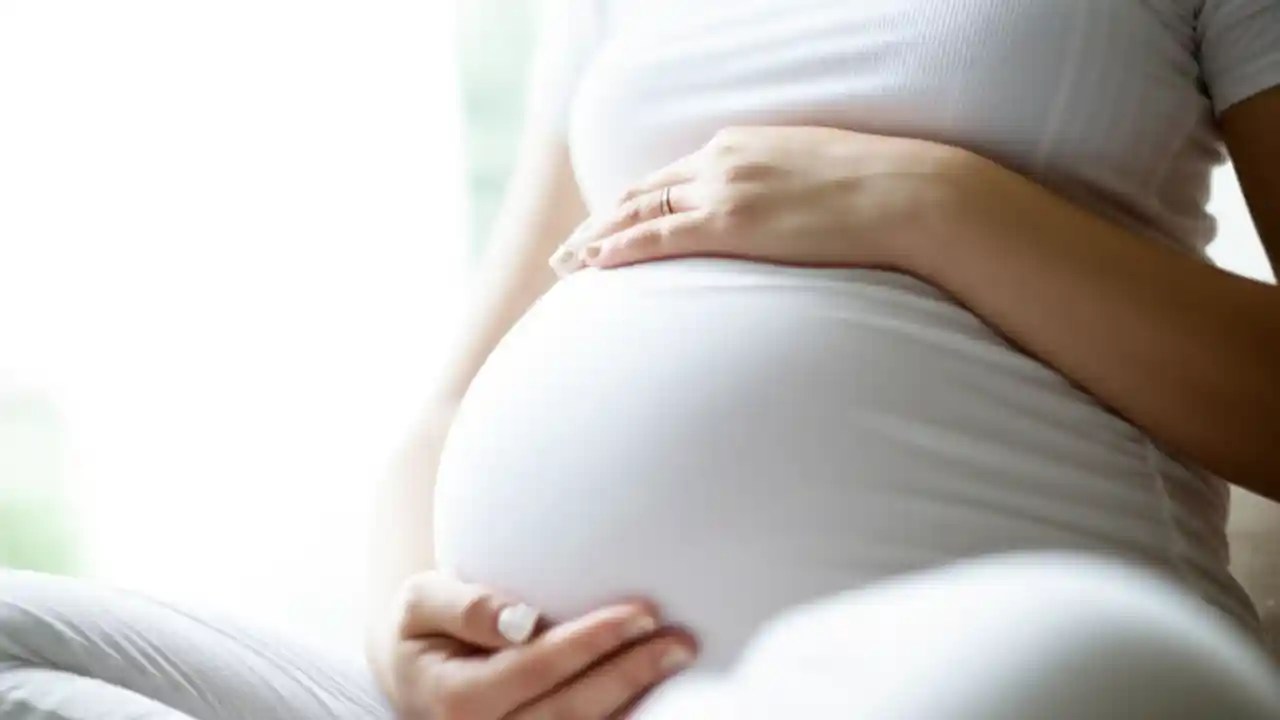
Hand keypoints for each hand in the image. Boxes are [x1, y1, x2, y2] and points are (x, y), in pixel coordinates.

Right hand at [389, 570, 697, 719]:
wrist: (409, 679)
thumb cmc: (422, 630)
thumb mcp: (421, 603)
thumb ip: (464, 606)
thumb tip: (520, 620)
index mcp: (455, 701)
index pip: (537, 668)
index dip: (593, 642)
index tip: (642, 614)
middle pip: (571, 710)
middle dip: (629, 673)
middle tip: (680, 641)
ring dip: (633, 698)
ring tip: (674, 660)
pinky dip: (619, 719)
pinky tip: (653, 694)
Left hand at [549, 126, 967, 274]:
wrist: (908, 192)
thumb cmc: (878, 192)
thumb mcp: (814, 178)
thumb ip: (779, 192)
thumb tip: (773, 220)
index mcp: (741, 145)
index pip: (670, 177)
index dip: (633, 203)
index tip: (609, 225)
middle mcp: (722, 160)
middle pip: (642, 191)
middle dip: (601, 222)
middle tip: (571, 252)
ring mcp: (725, 189)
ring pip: (640, 212)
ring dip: (598, 239)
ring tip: (569, 266)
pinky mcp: (732, 223)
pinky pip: (659, 237)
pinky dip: (621, 249)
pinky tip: (595, 266)